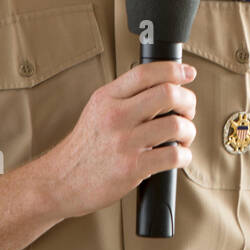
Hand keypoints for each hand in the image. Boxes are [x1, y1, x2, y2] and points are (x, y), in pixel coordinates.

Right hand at [37, 61, 196, 220]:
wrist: (60, 181)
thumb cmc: (86, 146)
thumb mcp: (98, 110)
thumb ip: (125, 96)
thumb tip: (164, 84)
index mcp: (107, 98)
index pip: (145, 72)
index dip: (173, 69)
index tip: (188, 73)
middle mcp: (115, 116)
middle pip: (167, 93)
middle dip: (188, 101)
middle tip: (187, 111)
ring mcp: (124, 143)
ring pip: (175, 125)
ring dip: (189, 131)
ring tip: (183, 138)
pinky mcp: (132, 168)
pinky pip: (173, 156)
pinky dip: (185, 155)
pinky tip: (179, 156)